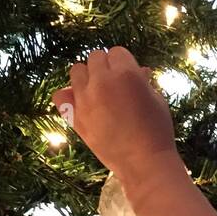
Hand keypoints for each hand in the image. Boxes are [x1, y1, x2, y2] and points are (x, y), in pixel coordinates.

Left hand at [52, 47, 177, 181]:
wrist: (144, 163)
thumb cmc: (157, 131)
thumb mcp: (157, 100)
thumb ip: (144, 82)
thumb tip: (139, 71)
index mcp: (126, 74)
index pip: (117, 52)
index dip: (124, 63)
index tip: (128, 75)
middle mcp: (102, 82)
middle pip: (95, 57)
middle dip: (105, 67)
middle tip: (114, 85)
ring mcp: (85, 99)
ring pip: (76, 71)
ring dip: (87, 77)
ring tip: (97, 91)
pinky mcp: (75, 117)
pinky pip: (60, 96)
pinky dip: (68, 96)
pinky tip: (80, 102)